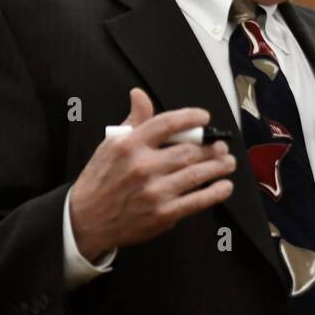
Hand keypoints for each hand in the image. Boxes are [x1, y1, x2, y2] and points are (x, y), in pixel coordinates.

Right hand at [68, 88, 234, 260]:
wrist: (86, 220)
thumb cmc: (100, 179)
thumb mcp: (110, 145)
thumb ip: (133, 121)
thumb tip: (139, 94)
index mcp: (129, 145)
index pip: (166, 123)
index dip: (190, 117)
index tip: (204, 117)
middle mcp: (143, 166)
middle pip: (188, 151)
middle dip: (211, 147)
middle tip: (221, 146)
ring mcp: (154, 191)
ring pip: (196, 174)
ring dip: (218, 167)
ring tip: (228, 162)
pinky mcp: (162, 214)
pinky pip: (196, 201)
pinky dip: (215, 193)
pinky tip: (225, 186)